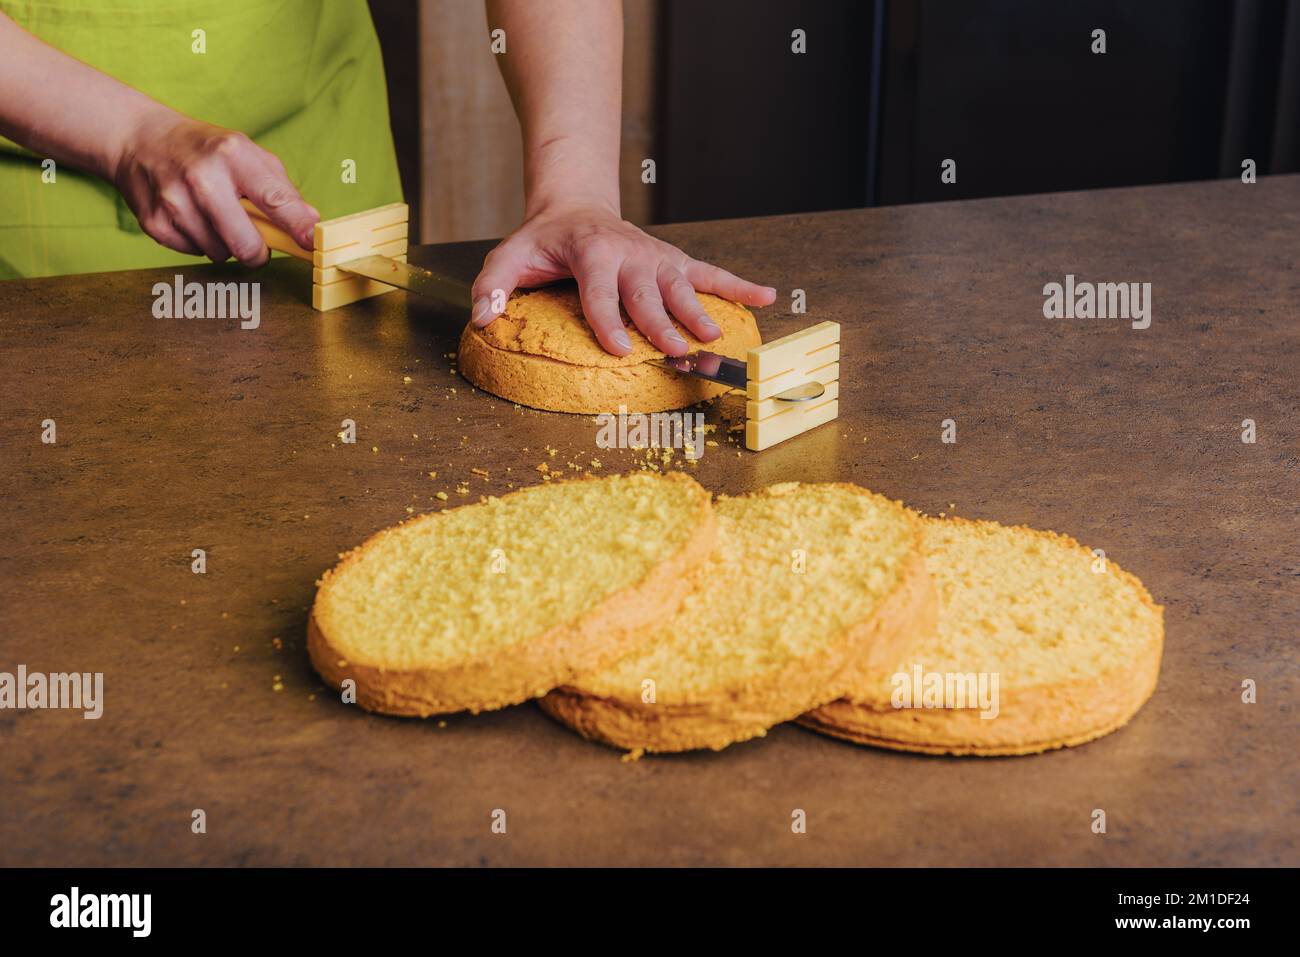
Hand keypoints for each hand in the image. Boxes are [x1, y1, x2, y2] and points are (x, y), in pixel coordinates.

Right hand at [112, 109, 318, 265]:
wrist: (139, 139)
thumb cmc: (204, 150)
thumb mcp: (246, 153)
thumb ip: (281, 189)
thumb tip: (310, 223)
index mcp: (233, 155)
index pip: (274, 200)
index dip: (297, 227)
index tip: (311, 244)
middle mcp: (202, 177)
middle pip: (246, 244)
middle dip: (257, 251)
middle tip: (254, 240)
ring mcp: (174, 201)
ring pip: (220, 254)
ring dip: (223, 244)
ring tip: (211, 214)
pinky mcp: (154, 222)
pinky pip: (194, 253)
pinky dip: (198, 243)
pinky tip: (190, 217)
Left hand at [471, 201, 776, 356]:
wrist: (575, 206)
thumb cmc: (542, 241)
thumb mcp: (508, 255)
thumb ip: (493, 285)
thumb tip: (482, 318)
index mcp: (592, 253)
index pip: (600, 291)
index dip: (608, 320)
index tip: (617, 349)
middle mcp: (630, 253)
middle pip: (648, 294)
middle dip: (663, 325)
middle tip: (678, 353)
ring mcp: (657, 257)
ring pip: (683, 287)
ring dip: (700, 313)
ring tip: (714, 340)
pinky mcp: (674, 260)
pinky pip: (711, 273)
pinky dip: (739, 285)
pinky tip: (767, 297)